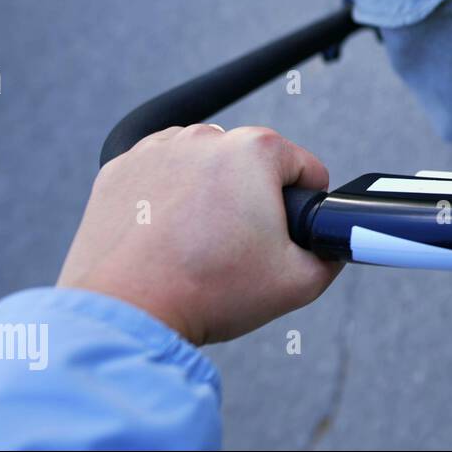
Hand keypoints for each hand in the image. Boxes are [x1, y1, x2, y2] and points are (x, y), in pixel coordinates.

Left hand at [58, 125, 341, 344]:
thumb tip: (333, 244)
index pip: (305, 168)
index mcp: (255, 151)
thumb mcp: (299, 282)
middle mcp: (205, 138)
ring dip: (212, 192)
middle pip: (253, 163)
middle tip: (242, 246)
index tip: (290, 234)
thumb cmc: (209, 292)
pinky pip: (161, 174)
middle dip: (255, 197)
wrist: (129, 314)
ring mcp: (156, 150)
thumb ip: (333, 253)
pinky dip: (169, 196)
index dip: (307, 204)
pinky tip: (169, 235)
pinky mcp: (119, 169)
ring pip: (206, 165)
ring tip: (202, 242)